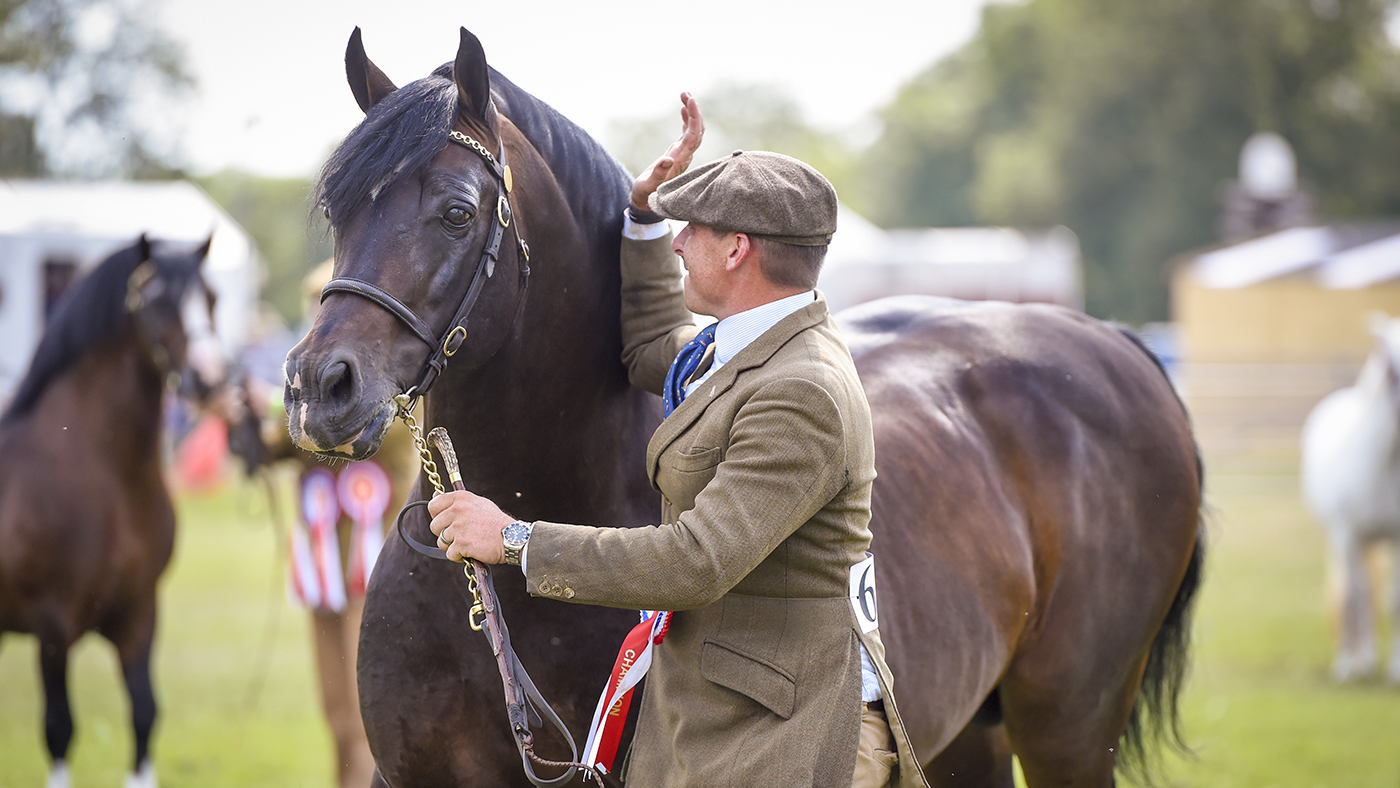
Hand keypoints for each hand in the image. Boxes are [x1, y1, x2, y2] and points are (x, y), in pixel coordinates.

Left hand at [427, 489, 512, 563]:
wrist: (511, 537)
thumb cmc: (494, 521)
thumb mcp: (477, 503)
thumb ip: (456, 501)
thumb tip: (434, 495)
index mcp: (460, 498)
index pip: (433, 505)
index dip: (438, 516)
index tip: (446, 522)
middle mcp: (457, 510)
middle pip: (434, 526)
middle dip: (444, 533)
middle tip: (460, 535)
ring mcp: (458, 527)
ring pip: (441, 541)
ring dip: (452, 546)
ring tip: (467, 543)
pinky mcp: (461, 543)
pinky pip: (449, 553)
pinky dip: (458, 556)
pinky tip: (470, 551)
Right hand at [631, 91, 704, 211]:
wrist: (647, 202)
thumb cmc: (646, 194)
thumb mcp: (648, 185)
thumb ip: (658, 173)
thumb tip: (668, 159)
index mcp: (679, 160)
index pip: (692, 136)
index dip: (694, 118)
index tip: (690, 101)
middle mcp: (684, 156)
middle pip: (697, 131)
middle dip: (694, 111)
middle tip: (686, 94)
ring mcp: (682, 155)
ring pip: (694, 131)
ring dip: (692, 113)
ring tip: (685, 95)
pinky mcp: (677, 154)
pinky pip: (687, 134)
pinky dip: (687, 121)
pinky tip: (683, 110)